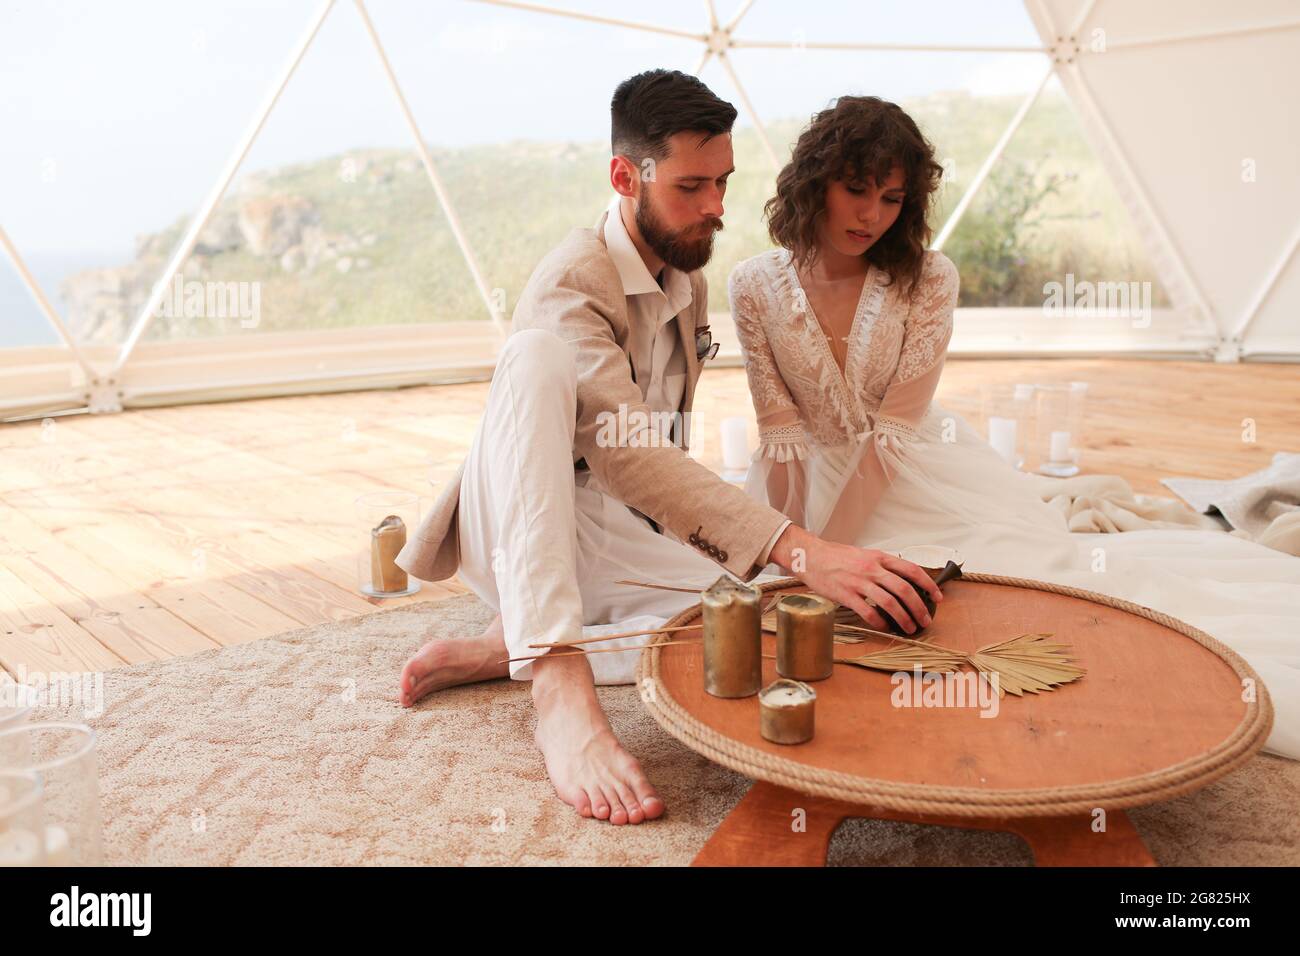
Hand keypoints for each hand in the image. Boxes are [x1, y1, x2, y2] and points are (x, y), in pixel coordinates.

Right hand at [769, 525, 941, 634]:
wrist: (810, 556)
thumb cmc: (837, 557)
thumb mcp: (865, 554)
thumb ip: (882, 566)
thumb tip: (903, 581)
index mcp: (879, 557)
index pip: (911, 569)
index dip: (928, 584)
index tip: (938, 596)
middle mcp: (871, 568)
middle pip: (904, 589)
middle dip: (919, 607)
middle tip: (925, 620)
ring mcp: (858, 582)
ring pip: (889, 602)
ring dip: (904, 618)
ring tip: (910, 628)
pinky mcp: (845, 595)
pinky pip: (867, 612)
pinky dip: (879, 622)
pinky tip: (885, 627)